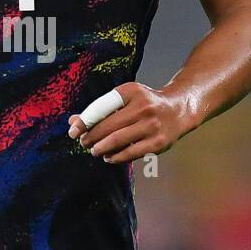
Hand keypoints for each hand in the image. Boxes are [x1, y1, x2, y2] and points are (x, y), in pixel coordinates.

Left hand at [67, 82, 191, 163]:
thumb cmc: (144, 105)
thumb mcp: (124, 100)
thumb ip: (99, 110)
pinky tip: (108, 156)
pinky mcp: (157, 143)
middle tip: (83, 142)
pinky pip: (130, 153)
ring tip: (93, 150)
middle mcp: (143, 107)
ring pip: (118, 140)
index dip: (84, 121)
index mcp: (131, 91)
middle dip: (90, 137)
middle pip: (108, 125)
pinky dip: (115, 157)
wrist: (178, 110)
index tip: (72, 131)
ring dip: (101, 148)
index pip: (101, 107)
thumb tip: (72, 122)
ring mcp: (151, 125)